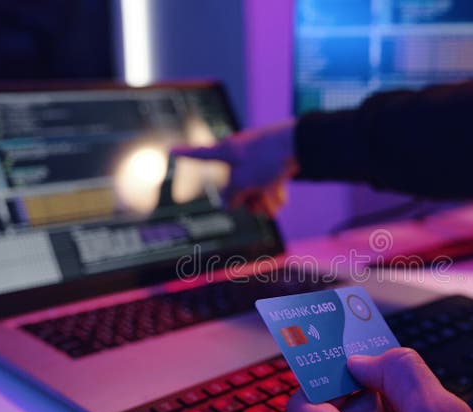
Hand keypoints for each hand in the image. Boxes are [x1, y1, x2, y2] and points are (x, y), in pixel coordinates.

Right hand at [170, 120, 296, 215]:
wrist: (302, 145)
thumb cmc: (269, 158)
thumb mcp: (244, 181)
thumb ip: (230, 195)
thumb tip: (226, 204)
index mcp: (226, 152)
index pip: (200, 154)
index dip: (184, 154)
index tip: (170, 150)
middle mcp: (239, 155)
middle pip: (234, 186)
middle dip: (246, 199)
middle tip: (259, 202)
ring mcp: (257, 160)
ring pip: (253, 190)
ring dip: (262, 200)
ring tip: (274, 199)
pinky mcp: (274, 165)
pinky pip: (267, 186)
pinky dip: (273, 193)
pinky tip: (281, 194)